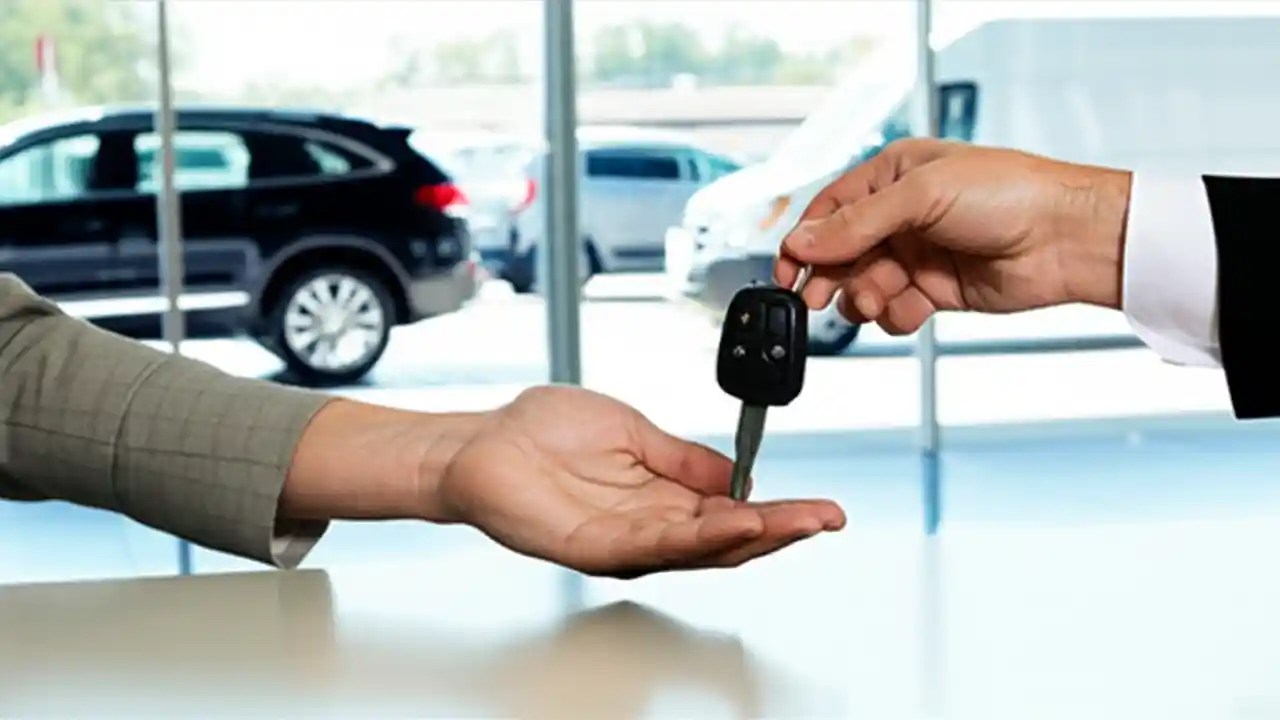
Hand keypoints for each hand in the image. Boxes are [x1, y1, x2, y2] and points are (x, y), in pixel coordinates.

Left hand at [437, 386, 845, 577]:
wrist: (481, 442)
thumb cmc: (541, 434)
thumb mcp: (635, 432)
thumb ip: (685, 459)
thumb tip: (737, 473)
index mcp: (660, 499)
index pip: (730, 514)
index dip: (778, 512)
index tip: (819, 507)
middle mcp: (647, 528)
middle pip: (726, 541)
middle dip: (781, 530)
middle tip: (824, 519)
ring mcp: (622, 543)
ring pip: (700, 549)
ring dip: (753, 537)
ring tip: (796, 523)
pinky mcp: (593, 548)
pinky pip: (655, 545)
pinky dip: (699, 537)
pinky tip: (734, 524)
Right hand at [774, 138, 1132, 334]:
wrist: (1067, 238)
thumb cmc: (1009, 194)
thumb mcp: (922, 196)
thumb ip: (857, 223)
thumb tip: (801, 241)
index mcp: (892, 176)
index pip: (829, 210)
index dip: (804, 241)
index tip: (787, 272)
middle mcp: (901, 215)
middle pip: (841, 253)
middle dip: (829, 277)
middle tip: (817, 299)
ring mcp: (918, 254)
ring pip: (864, 285)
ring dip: (863, 298)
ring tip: (879, 301)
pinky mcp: (936, 290)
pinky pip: (894, 310)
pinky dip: (894, 316)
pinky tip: (910, 310)